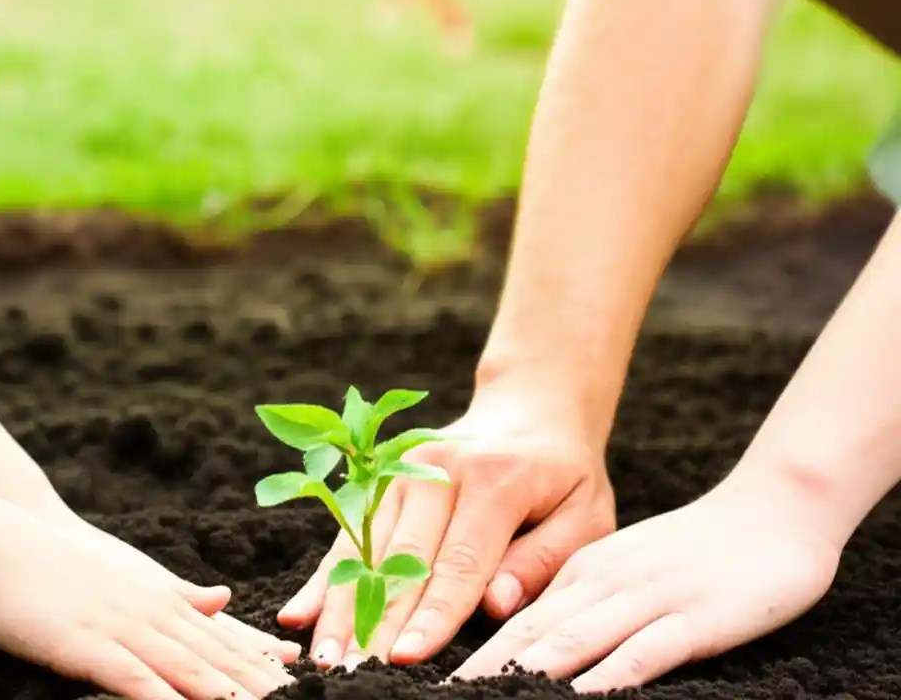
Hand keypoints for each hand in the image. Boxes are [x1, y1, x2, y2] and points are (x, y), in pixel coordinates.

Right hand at [0, 517, 294, 699]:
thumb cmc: (55, 566)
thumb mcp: (128, 579)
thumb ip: (176, 594)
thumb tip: (222, 597)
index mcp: (163, 599)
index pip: (226, 638)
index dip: (265, 663)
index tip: (303, 682)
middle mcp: (153, 612)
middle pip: (220, 657)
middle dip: (261, 686)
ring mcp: (123, 628)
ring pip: (190, 670)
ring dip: (228, 695)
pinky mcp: (89, 646)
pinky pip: (135, 681)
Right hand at [278, 389, 614, 666]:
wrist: (530, 406)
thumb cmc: (564, 474)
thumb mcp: (584, 514)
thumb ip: (544, 559)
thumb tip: (494, 603)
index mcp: (496, 479)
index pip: (459, 561)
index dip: (432, 615)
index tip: (407, 658)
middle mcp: (438, 470)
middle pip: (400, 559)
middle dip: (375, 621)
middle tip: (351, 670)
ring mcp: (400, 470)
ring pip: (365, 549)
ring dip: (340, 607)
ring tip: (324, 656)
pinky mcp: (379, 478)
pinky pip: (349, 535)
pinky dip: (324, 579)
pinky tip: (298, 614)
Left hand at [452, 470, 842, 692]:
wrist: (774, 508)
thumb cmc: (693, 549)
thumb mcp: (618, 568)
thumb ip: (569, 597)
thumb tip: (515, 637)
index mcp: (575, 570)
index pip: (504, 615)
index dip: (459, 648)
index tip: (415, 675)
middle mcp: (598, 583)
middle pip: (522, 632)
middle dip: (473, 670)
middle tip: (426, 692)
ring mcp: (643, 598)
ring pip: (568, 639)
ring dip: (519, 674)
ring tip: (475, 699)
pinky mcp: (692, 618)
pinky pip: (641, 651)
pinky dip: (605, 675)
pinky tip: (576, 696)